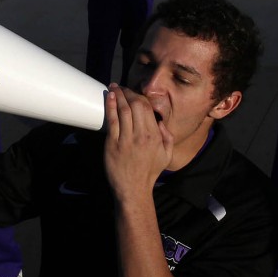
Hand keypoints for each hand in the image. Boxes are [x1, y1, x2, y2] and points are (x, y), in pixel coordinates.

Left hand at [103, 85, 172, 202]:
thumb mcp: (167, 155)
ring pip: (123, 110)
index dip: (139, 96)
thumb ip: (168, 136)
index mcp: (155, 135)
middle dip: (128, 92)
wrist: (133, 189)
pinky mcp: (112, 144)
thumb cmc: (149, 172)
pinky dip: (110, 106)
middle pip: (135, 105)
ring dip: (118, 95)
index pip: (147, 108)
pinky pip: (112, 121)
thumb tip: (160, 121)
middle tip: (121, 87)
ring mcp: (126, 139)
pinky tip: (109, 97)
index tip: (133, 92)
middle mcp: (141, 135)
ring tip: (114, 87)